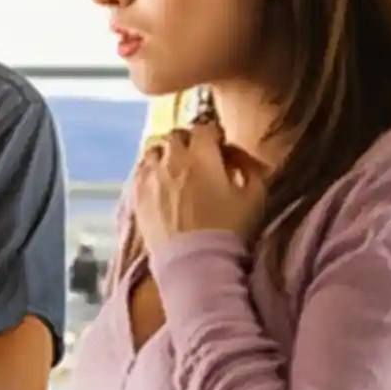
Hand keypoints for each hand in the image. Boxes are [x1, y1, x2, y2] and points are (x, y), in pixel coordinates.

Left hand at [133, 121, 266, 249]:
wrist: (194, 261)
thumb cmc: (228, 229)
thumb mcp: (254, 198)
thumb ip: (250, 170)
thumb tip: (240, 158)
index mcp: (202, 156)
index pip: (205, 128)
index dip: (214, 135)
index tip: (219, 146)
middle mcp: (172, 159)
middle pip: (177, 136)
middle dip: (189, 141)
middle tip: (199, 156)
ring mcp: (150, 176)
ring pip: (154, 150)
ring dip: (166, 154)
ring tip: (175, 169)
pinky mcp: (137, 194)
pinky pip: (140, 171)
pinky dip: (150, 171)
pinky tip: (159, 183)